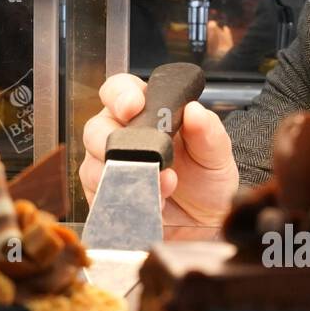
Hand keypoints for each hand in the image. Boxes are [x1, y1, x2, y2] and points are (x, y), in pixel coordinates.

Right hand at [81, 73, 238, 226]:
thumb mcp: (216, 152)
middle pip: (96, 129)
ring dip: (126, 176)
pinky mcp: (107, 198)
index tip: (133, 106)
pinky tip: (151, 202)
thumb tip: (194, 110)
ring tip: (163, 185)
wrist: (207, 220)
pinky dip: (124, 201)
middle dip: (112, 141)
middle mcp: (121, 136)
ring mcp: (110, 168)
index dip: (119, 95)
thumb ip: (207, 130)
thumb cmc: (207, 177)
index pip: (119, 90)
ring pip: (93, 166)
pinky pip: (101, 198)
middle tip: (142, 155)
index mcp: (145, 112)